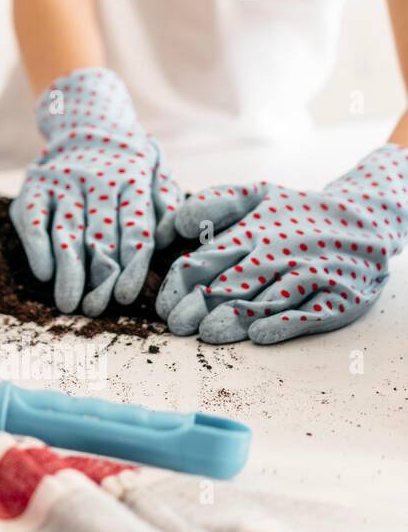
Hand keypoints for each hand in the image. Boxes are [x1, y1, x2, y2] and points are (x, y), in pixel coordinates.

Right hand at [10, 68, 181, 315]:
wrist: (86, 122)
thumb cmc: (128, 162)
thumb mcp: (157, 172)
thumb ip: (166, 203)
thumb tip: (170, 237)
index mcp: (133, 179)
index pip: (135, 230)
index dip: (131, 267)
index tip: (124, 296)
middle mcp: (97, 179)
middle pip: (100, 237)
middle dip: (99, 278)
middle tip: (96, 310)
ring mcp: (63, 182)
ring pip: (66, 232)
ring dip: (68, 271)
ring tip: (70, 304)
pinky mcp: (34, 185)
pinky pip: (33, 220)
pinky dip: (38, 248)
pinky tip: (44, 275)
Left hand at [155, 145, 407, 344]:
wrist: (367, 219)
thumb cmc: (297, 213)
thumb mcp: (255, 195)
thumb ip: (212, 205)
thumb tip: (169, 225)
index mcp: (252, 232)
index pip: (203, 262)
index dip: (179, 287)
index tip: (163, 308)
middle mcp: (278, 254)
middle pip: (228, 285)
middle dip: (198, 307)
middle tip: (176, 326)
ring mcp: (310, 275)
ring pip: (264, 301)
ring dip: (234, 318)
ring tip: (208, 333)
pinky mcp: (338, 297)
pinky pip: (308, 313)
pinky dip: (283, 323)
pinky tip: (259, 335)